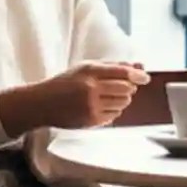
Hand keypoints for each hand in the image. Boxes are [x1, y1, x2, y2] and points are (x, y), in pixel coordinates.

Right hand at [0, 62, 150, 133]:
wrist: (41, 104)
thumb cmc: (64, 83)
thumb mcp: (84, 68)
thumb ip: (111, 66)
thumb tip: (138, 66)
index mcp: (89, 71)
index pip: (121, 72)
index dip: (137, 74)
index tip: (145, 77)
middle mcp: (91, 88)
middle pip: (126, 88)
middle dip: (129, 87)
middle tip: (123, 87)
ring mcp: (91, 106)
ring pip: (123, 103)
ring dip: (122, 99)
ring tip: (108, 96)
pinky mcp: (91, 121)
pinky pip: (115, 115)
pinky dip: (113, 110)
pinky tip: (102, 106)